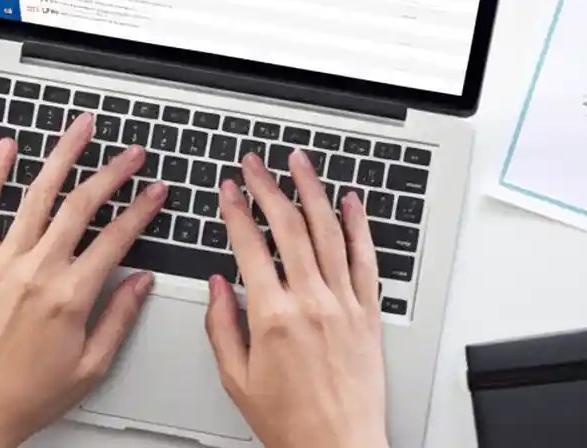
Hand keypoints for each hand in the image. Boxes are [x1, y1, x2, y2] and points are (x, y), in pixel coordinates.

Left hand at [0, 114, 166, 447]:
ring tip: (80, 130)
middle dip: (113, 173)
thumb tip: (140, 282)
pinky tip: (5, 151)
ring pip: (37, 196)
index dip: (142, 210)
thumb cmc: (29, 395)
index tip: (156, 192)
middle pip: (82, 206)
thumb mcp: (92, 365)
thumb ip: (120, 317)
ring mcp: (4, 264)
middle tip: (132, 154)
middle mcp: (36, 272)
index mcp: (70, 297)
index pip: (117, 238)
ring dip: (62, 157)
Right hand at [206, 151, 388, 447]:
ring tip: (300, 164)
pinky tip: (350, 202)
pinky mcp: (369, 314)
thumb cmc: (290, 423)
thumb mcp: (236, 379)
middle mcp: (311, 303)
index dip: (236, 211)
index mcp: (272, 318)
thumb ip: (221, 327)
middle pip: (289, 228)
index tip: (229, 189)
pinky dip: (358, 225)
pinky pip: (365, 259)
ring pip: (329, 232)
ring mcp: (344, 305)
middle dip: (269, 188)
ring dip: (312, 191)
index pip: (250, 247)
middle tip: (256, 164)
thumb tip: (217, 285)